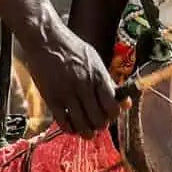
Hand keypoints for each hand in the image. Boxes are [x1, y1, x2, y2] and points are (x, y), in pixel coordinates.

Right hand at [14, 20, 115, 135]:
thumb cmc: (73, 49)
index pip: (112, 107)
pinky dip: (69, 129)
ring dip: (86, 132)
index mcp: (98, 77)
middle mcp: (84, 87)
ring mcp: (67, 93)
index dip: (113, 116)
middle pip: (98, 119)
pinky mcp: (51, 98)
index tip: (110, 116)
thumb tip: (124, 102)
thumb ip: (108, 82)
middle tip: (98, 125)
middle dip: (100, 126)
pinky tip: (71, 127)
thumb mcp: (95, 61)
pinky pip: (63, 122)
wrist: (46, 40)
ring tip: (87, 132)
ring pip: (82, 124)